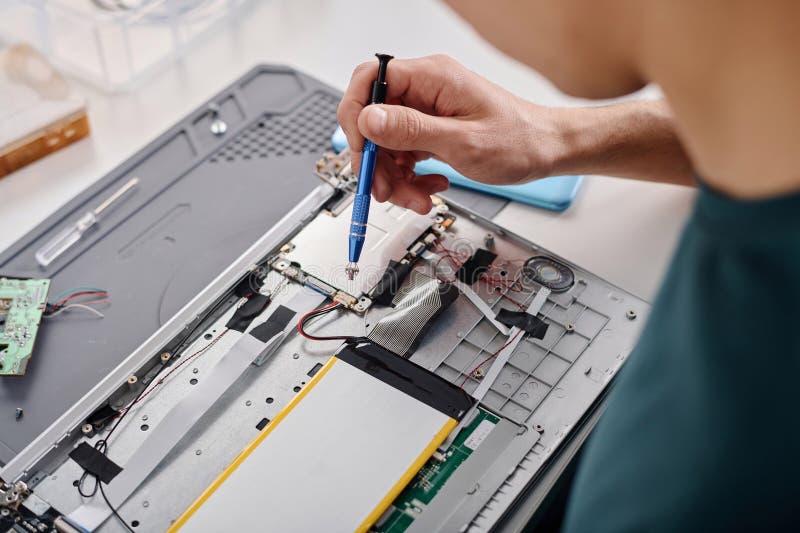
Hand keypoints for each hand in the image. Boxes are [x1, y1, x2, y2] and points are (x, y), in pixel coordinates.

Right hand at [338, 55, 562, 213]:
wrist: (546, 151)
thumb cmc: (519, 140)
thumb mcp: (462, 141)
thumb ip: (412, 130)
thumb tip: (369, 119)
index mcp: (431, 78)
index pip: (370, 80)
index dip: (356, 116)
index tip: (361, 151)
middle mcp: (425, 90)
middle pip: (374, 120)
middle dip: (376, 160)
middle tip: (386, 190)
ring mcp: (427, 111)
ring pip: (386, 144)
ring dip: (394, 177)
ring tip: (417, 197)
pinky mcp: (432, 131)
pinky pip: (404, 154)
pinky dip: (410, 177)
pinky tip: (429, 187)